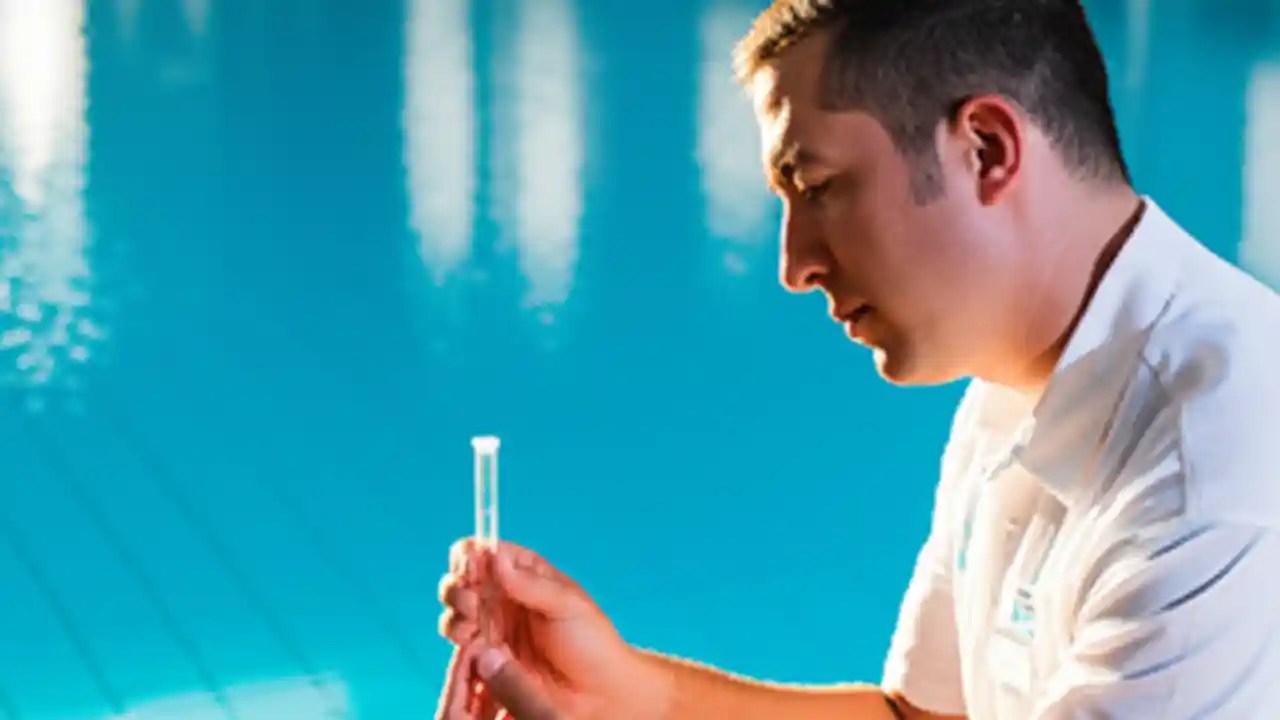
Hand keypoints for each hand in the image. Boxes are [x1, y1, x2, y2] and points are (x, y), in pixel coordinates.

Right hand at [436, 539, 672, 718]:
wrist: (599, 692)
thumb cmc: (592, 641)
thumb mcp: (567, 604)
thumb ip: (530, 583)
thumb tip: (497, 557)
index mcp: (524, 573)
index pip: (485, 552)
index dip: (470, 555)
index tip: (470, 565)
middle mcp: (504, 598)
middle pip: (462, 581)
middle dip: (457, 587)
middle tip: (472, 600)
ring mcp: (494, 628)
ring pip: (456, 613)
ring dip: (455, 615)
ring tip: (473, 625)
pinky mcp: (488, 659)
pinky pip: (462, 646)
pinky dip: (459, 641)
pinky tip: (474, 644)